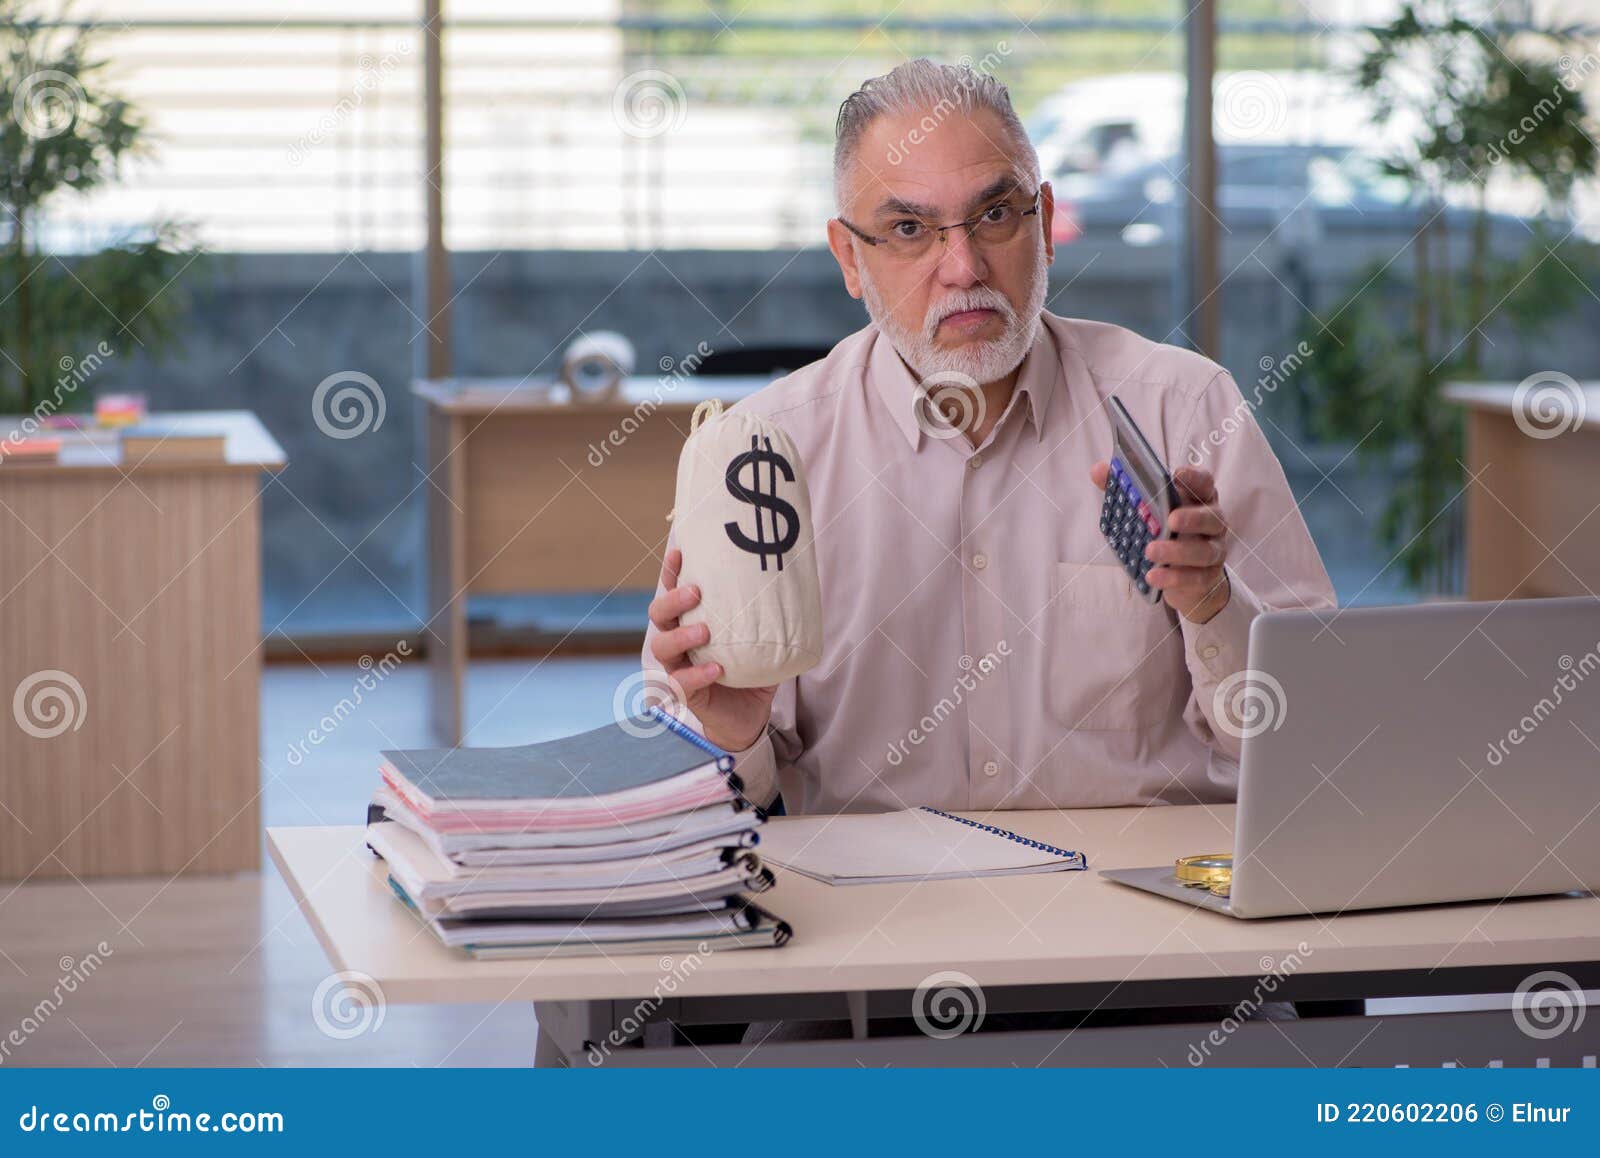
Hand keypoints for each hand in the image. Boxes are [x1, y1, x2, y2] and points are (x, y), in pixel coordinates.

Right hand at [646, 547, 777, 751]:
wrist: (748, 716)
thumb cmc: (750, 671)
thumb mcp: (761, 639)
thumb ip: (767, 616)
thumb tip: (794, 584)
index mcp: (690, 621)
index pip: (673, 592)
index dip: (671, 573)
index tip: (680, 553)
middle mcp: (678, 642)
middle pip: (659, 615)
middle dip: (673, 600)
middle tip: (696, 592)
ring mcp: (679, 668)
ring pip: (662, 647)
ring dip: (681, 636)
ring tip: (704, 631)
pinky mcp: (687, 693)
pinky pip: (683, 682)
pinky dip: (698, 673)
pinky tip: (717, 669)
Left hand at [1090, 462, 1230, 623]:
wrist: (1186, 574)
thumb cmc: (1165, 530)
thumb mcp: (1148, 509)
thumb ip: (1126, 488)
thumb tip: (1098, 470)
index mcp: (1200, 498)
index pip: (1204, 482)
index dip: (1193, 477)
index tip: (1176, 475)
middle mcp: (1213, 522)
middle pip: (1211, 517)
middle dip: (1192, 518)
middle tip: (1170, 520)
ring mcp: (1214, 549)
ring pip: (1205, 551)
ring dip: (1178, 551)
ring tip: (1150, 551)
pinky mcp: (1208, 576)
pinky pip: (1196, 578)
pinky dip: (1175, 577)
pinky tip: (1153, 576)